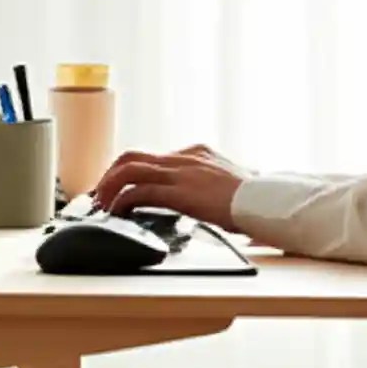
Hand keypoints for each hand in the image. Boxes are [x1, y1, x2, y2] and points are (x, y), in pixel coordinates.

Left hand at [90, 145, 246, 232]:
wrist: (265, 200)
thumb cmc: (254, 197)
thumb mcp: (230, 181)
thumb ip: (214, 184)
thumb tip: (214, 196)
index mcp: (196, 153)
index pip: (154, 157)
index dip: (132, 172)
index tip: (123, 187)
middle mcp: (184, 158)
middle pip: (132, 156)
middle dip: (111, 175)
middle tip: (102, 194)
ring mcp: (180, 172)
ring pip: (128, 169)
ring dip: (109, 187)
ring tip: (103, 204)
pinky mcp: (178, 192)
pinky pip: (138, 192)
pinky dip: (122, 202)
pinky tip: (118, 213)